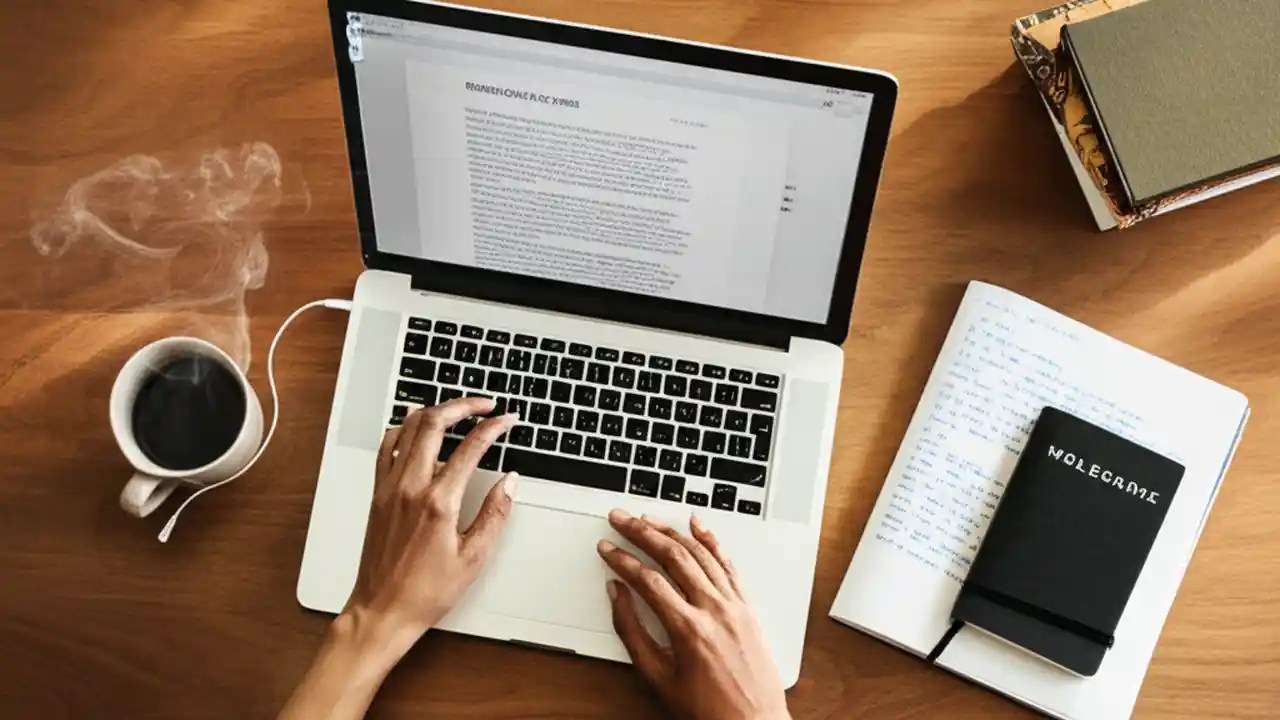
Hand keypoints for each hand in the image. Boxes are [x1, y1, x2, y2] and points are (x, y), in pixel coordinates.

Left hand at [344, 397, 519, 658]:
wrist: (382, 609)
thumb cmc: (426, 591)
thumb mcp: (473, 557)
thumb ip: (495, 514)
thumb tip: (510, 482)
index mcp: (438, 502)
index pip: (471, 447)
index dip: (494, 428)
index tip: (507, 421)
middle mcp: (410, 486)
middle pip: (435, 422)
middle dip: (463, 405)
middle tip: (484, 405)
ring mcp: (389, 487)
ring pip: (409, 427)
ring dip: (435, 411)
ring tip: (456, 410)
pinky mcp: (377, 493)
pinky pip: (387, 446)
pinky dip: (404, 428)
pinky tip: (416, 426)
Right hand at [598, 510, 789, 719]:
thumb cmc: (707, 708)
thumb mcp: (658, 676)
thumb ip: (632, 631)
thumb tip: (617, 595)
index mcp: (688, 628)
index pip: (647, 580)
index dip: (622, 559)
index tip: (606, 548)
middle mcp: (713, 609)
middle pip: (673, 556)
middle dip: (642, 532)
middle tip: (621, 519)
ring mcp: (734, 604)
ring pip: (700, 553)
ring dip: (672, 531)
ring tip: (649, 518)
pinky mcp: (747, 606)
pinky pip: (728, 564)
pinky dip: (712, 541)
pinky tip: (698, 525)